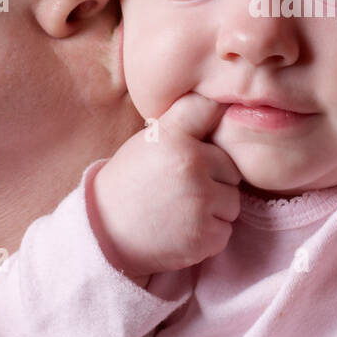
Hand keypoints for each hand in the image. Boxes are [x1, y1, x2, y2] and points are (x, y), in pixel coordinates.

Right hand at [91, 92, 240, 276]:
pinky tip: (181, 231)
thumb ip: (187, 116)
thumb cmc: (132, 180)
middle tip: (180, 190)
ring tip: (180, 211)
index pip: (219, 134)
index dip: (206, 151)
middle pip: (232, 174)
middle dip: (214, 183)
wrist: (103, 230)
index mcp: (176, 139)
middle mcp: (192, 168)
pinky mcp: (205, 237)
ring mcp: (201, 205)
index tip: (188, 161)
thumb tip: (225, 99)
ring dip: (213, 210)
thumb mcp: (153, 138)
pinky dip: (208, 235)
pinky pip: (225, 232)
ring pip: (232, 205)